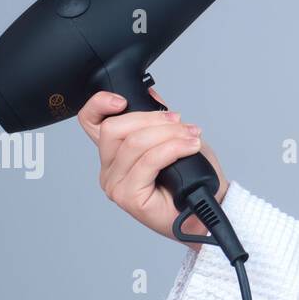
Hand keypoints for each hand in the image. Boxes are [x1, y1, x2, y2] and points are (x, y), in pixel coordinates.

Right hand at [77, 88, 228, 251]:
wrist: (207, 206)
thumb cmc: (193, 176)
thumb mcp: (176, 137)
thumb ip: (158, 118)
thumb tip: (150, 93)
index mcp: (115, 151)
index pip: (91, 122)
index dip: (99, 104)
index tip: (121, 100)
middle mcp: (110, 168)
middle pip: (115, 128)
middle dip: (153, 119)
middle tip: (180, 123)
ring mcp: (116, 183)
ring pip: (135, 142)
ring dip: (170, 134)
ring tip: (192, 138)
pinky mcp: (127, 196)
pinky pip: (149, 161)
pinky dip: (174, 148)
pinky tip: (190, 148)